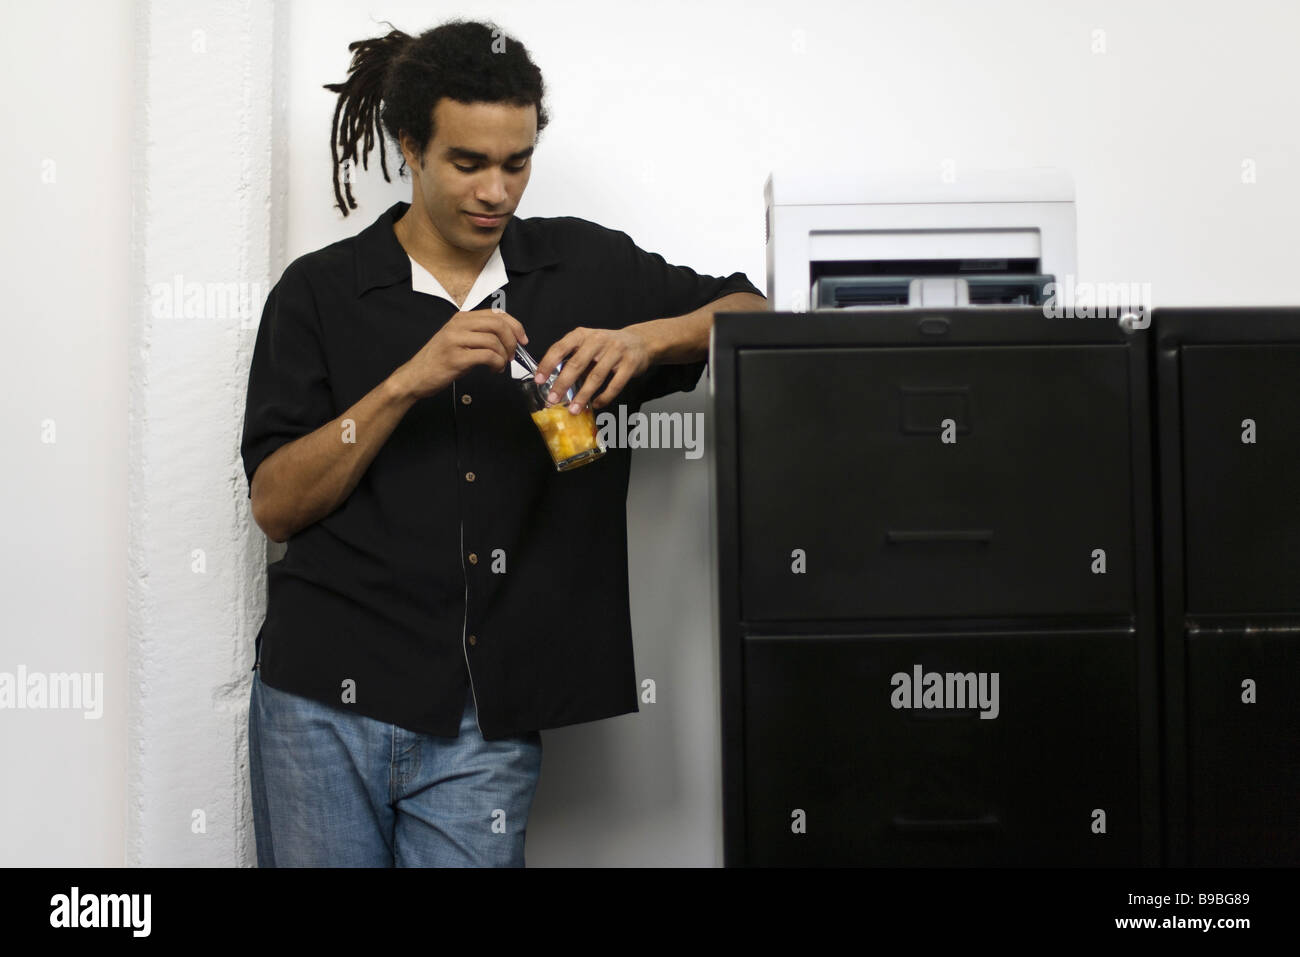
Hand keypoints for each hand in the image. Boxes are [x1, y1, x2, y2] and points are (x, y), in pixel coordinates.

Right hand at [392, 308, 526, 399]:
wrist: (415, 376)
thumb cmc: (439, 361)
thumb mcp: (459, 340)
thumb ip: (479, 334)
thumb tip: (507, 337)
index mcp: (461, 318)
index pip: (496, 314)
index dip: (515, 325)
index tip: (522, 339)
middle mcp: (458, 325)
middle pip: (498, 325)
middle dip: (512, 341)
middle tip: (513, 355)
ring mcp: (456, 340)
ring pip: (494, 341)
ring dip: (504, 356)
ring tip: (501, 365)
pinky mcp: (456, 357)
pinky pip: (487, 356)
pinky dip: (497, 364)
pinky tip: (494, 370)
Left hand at [534, 326, 652, 412]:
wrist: (640, 341)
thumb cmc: (608, 346)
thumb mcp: (588, 344)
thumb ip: (572, 358)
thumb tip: (552, 381)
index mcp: (582, 335)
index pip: (560, 348)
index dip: (548, 364)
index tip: (539, 379)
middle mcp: (598, 340)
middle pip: (576, 364)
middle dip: (562, 384)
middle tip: (552, 399)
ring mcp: (615, 351)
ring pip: (595, 377)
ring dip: (583, 396)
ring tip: (573, 409)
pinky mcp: (630, 364)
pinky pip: (615, 384)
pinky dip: (604, 397)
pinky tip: (596, 404)